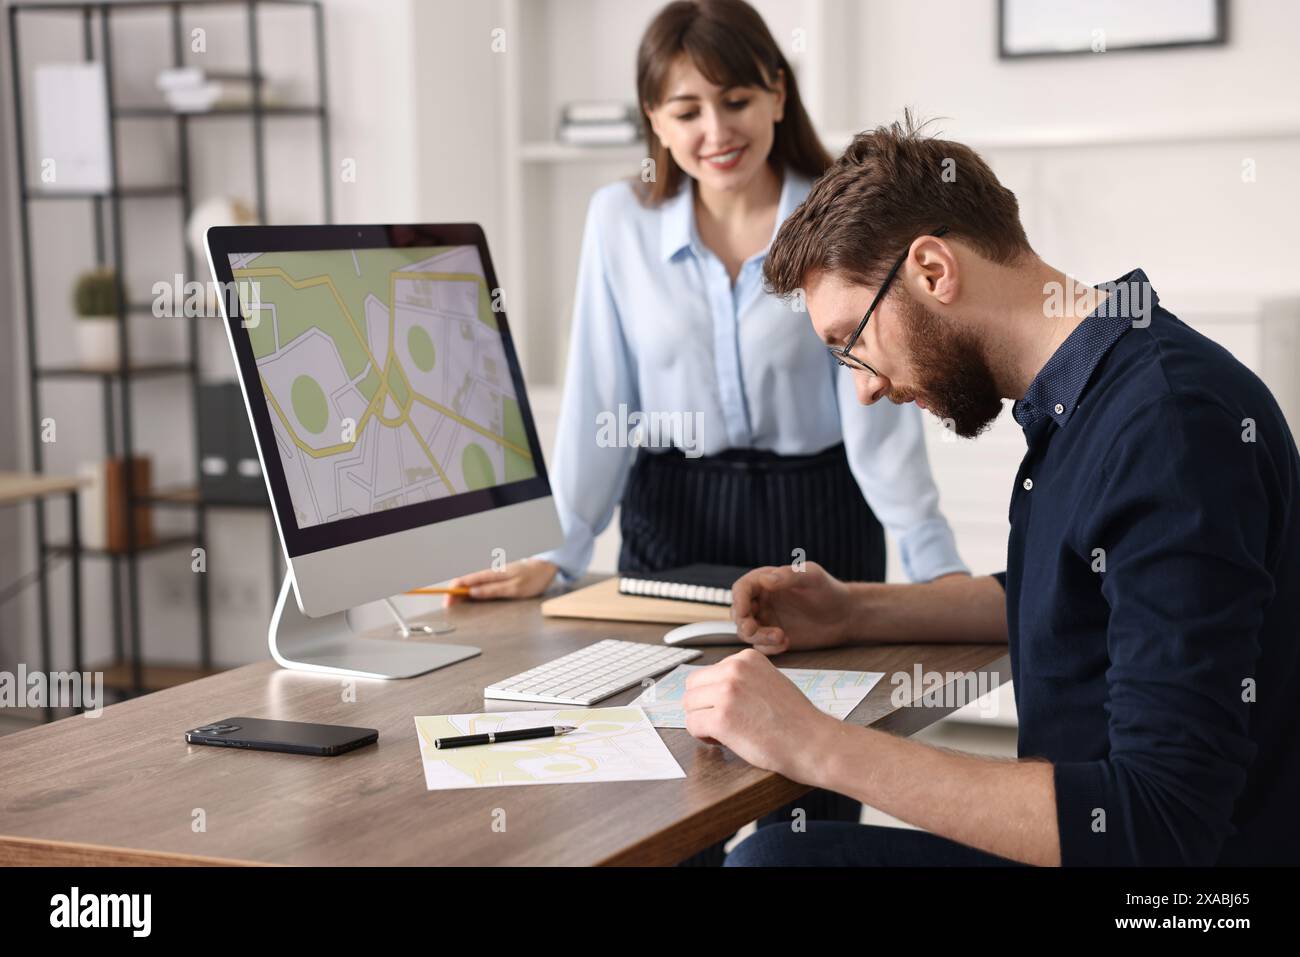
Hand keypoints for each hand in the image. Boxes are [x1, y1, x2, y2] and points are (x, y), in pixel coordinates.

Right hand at [443, 559, 558, 604]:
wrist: (545, 569)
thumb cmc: (533, 578)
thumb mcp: (514, 588)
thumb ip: (493, 590)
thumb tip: (473, 592)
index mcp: (491, 574)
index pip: (465, 580)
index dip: (453, 590)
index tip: (447, 600)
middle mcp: (490, 573)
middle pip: (465, 583)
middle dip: (454, 594)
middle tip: (448, 607)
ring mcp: (493, 576)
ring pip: (471, 585)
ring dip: (462, 594)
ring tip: (455, 605)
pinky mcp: (497, 580)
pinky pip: (480, 586)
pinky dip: (472, 593)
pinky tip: (469, 600)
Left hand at [682, 649, 837, 781]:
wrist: (813, 742)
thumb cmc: (795, 720)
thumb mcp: (769, 681)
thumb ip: (742, 679)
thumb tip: (711, 688)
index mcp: (746, 658)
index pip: (708, 673)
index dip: (714, 695)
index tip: (733, 708)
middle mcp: (734, 669)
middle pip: (693, 686)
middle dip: (703, 706)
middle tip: (723, 721)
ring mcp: (727, 692)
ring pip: (689, 705)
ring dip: (702, 720)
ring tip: (725, 731)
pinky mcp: (722, 718)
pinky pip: (692, 725)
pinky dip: (703, 736)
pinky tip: (724, 740)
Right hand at [731, 561, 853, 654]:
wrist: (844, 615)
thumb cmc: (828, 590)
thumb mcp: (812, 576)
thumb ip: (789, 576)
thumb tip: (766, 580)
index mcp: (765, 581)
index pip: (741, 589)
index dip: (738, 600)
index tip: (744, 611)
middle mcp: (762, 601)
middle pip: (738, 613)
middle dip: (743, 622)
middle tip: (753, 629)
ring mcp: (767, 621)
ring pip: (747, 632)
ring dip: (758, 637)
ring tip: (780, 637)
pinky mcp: (774, 638)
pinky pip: (761, 646)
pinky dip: (769, 648)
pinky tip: (786, 643)